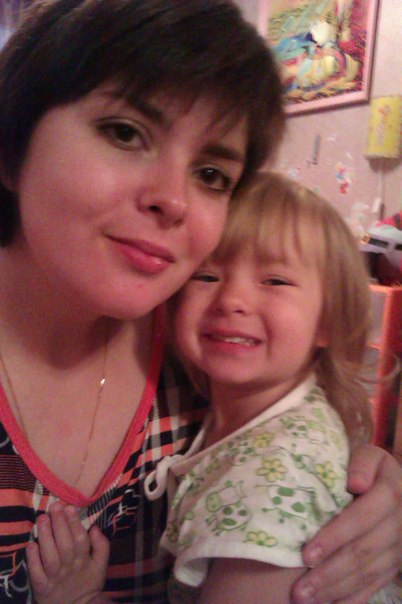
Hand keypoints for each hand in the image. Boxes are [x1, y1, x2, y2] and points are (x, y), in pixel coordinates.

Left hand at [27, 502, 109, 603]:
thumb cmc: (88, 582)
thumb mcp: (101, 565)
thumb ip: (102, 545)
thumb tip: (94, 526)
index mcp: (85, 561)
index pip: (80, 539)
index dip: (74, 523)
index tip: (68, 506)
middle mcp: (70, 568)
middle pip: (65, 545)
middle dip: (59, 524)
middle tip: (54, 506)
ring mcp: (55, 578)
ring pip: (50, 556)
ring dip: (46, 537)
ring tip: (42, 519)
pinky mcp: (42, 588)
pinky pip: (37, 574)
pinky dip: (34, 560)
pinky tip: (32, 544)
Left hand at [292, 444, 401, 603]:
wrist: (399, 487)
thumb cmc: (371, 468)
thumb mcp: (370, 456)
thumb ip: (362, 463)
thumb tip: (355, 483)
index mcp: (392, 493)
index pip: (361, 519)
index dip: (334, 537)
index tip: (306, 554)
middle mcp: (400, 524)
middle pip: (363, 553)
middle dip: (329, 573)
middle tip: (298, 589)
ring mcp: (400, 549)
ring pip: (368, 574)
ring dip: (336, 590)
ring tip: (304, 600)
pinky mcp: (396, 565)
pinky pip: (375, 585)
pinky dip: (353, 599)